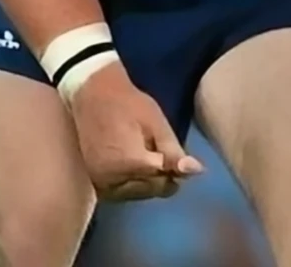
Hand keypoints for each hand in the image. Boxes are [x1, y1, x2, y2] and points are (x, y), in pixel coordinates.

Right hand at [69, 62, 203, 201]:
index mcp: (130, 164)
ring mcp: (101, 185)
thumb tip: (197, 172)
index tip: (171, 150)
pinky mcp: (94, 184)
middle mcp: (112, 182)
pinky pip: (122, 192)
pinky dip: (132, 181)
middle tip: (158, 149)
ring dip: (147, 180)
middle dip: (162, 176)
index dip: (173, 168)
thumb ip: (174, 152)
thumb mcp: (156, 123)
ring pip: (137, 194)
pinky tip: (134, 162)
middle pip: (151, 190)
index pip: (164, 182)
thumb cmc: (129, 104)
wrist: (93, 95)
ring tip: (145, 152)